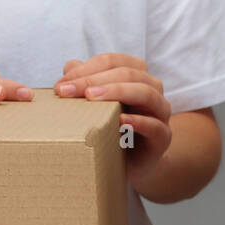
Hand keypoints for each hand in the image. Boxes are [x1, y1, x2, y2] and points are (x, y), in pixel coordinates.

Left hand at [54, 53, 171, 187]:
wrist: (132, 162)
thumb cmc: (112, 127)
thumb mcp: (95, 104)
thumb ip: (85, 83)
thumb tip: (70, 66)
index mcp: (136, 73)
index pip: (112, 62)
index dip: (86, 69)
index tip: (60, 85)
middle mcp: (152, 88)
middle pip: (128, 73)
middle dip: (94, 80)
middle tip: (66, 91)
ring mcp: (161, 112)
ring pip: (146, 93)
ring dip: (117, 92)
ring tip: (91, 98)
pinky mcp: (163, 136)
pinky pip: (155, 125)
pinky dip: (138, 121)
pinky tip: (120, 121)